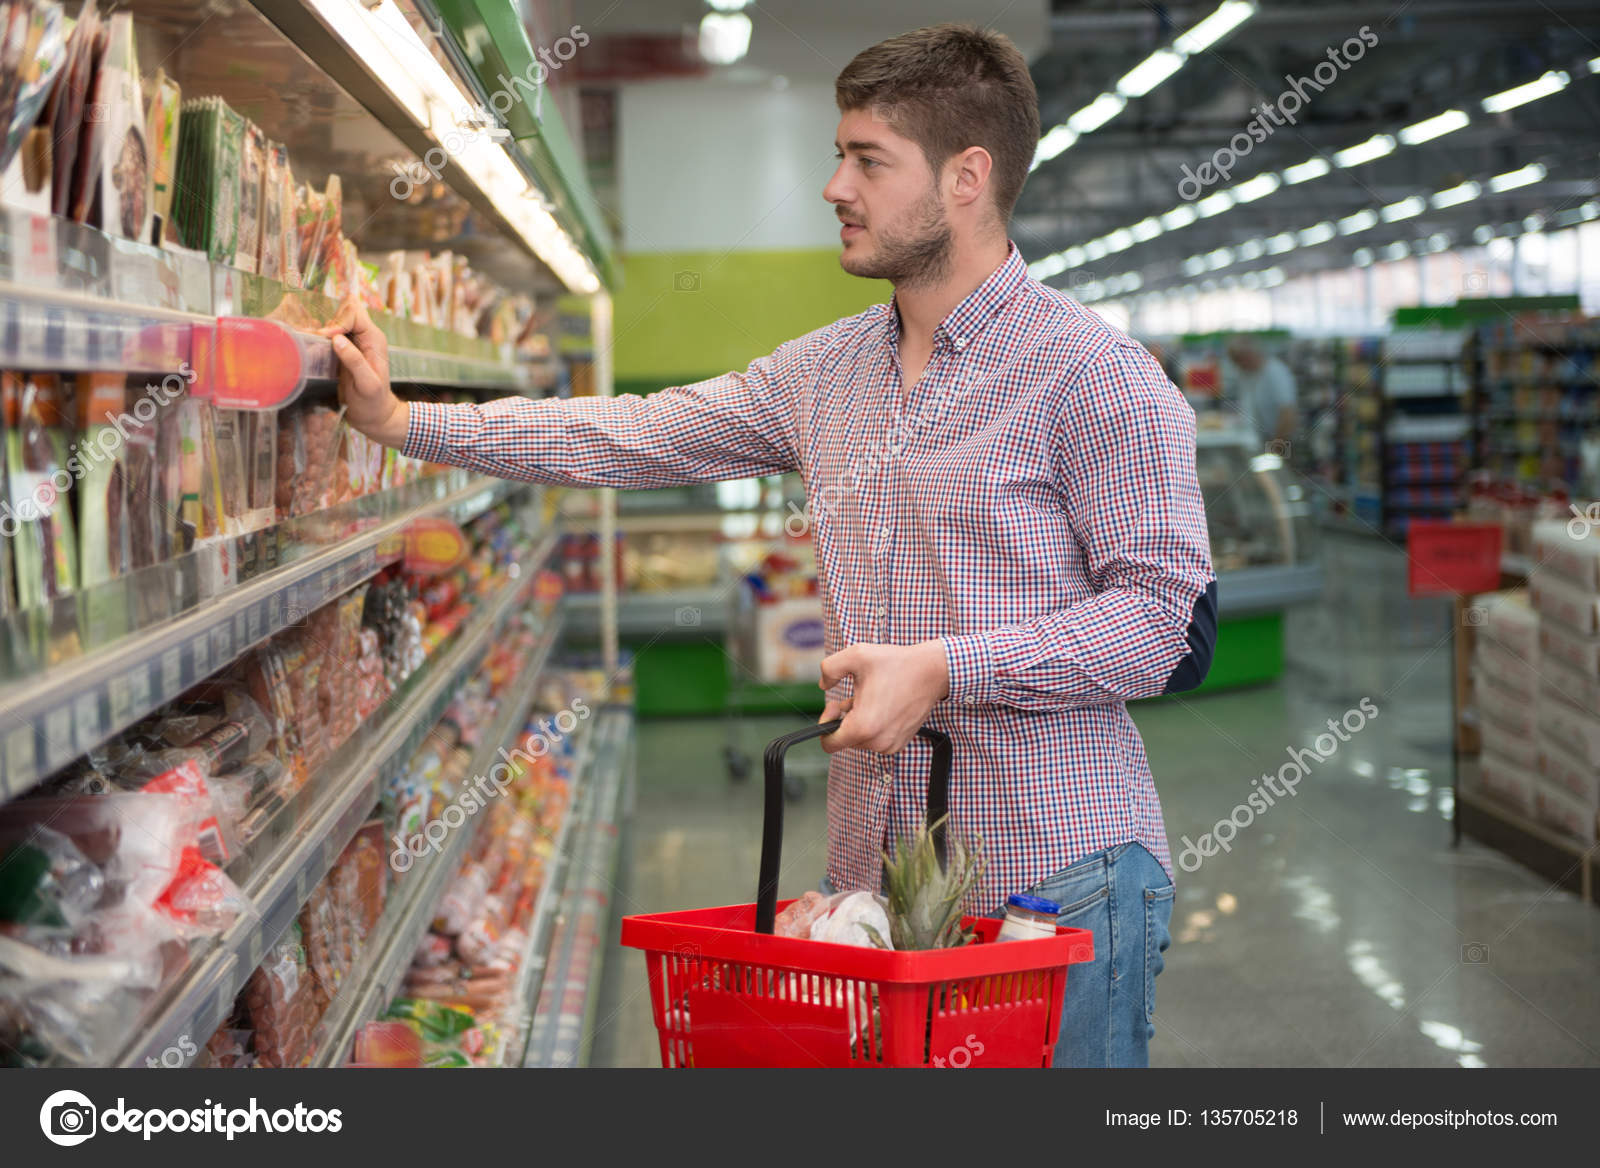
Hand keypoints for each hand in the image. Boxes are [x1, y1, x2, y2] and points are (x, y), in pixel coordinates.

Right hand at [318, 297, 405, 446]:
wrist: (374, 415)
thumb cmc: (373, 403)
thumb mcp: (366, 385)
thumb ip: (354, 361)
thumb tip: (337, 339)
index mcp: (374, 339)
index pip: (355, 313)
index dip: (338, 322)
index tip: (327, 338)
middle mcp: (366, 336)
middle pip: (345, 309)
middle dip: (331, 323)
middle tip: (321, 342)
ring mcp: (354, 341)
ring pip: (336, 319)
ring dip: (324, 329)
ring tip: (316, 344)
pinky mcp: (343, 349)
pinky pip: (331, 332)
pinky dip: (321, 335)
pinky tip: (314, 344)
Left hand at [817, 640, 948, 754]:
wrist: (932, 671)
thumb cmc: (896, 664)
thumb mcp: (856, 655)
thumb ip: (829, 669)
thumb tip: (823, 685)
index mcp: (862, 727)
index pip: (829, 744)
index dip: (825, 724)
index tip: (835, 705)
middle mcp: (877, 742)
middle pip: (844, 740)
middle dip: (844, 719)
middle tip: (855, 697)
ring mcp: (890, 745)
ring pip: (860, 740)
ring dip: (859, 721)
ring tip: (871, 699)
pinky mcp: (900, 743)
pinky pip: (875, 739)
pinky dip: (873, 725)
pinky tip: (882, 705)